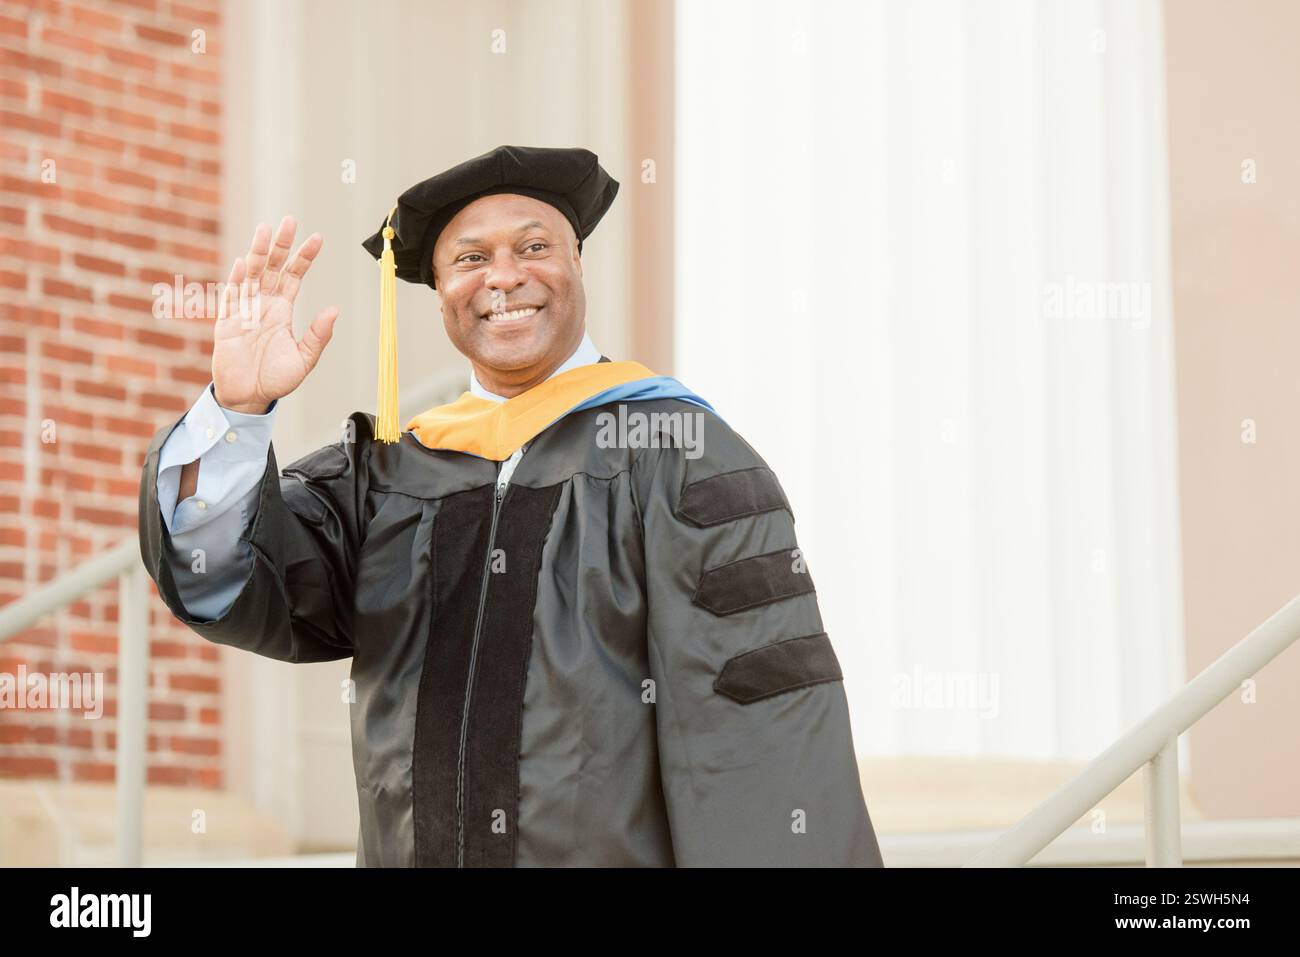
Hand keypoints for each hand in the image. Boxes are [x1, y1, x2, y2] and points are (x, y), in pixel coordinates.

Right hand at [212, 216, 339, 413]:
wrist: (248, 397)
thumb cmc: (275, 379)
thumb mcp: (304, 359)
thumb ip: (318, 336)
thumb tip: (334, 310)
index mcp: (282, 310)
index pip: (294, 276)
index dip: (304, 257)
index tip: (318, 237)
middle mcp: (263, 304)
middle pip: (271, 267)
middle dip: (280, 244)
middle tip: (290, 220)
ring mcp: (243, 310)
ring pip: (251, 274)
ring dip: (257, 252)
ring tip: (265, 230)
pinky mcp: (226, 322)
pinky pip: (231, 297)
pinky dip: (236, 280)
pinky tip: (243, 262)